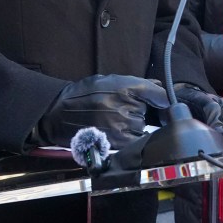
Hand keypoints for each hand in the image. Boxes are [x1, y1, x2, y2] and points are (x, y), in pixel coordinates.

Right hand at [36, 75, 168, 148]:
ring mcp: (122, 125)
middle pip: (149, 111)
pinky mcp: (118, 142)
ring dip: (134, 125)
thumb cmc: (83, 95)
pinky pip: (135, 140)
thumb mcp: (108, 80)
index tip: (162, 101)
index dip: (163, 98)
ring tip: (112, 121)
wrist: (59, 113)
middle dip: (140, 110)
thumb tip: (159, 87)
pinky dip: (129, 137)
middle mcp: (125, 106)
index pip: (157, 93)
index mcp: (124, 87)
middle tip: (119, 109)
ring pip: (142, 126)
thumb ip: (135, 84)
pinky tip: (115, 132)